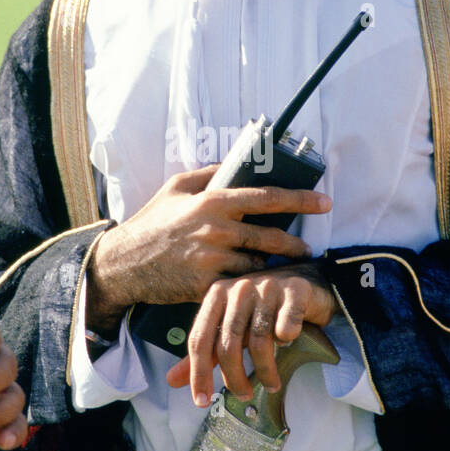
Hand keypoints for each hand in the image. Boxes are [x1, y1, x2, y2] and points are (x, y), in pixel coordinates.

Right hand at [86, 165, 331, 337]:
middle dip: (295, 243)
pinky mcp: (205, 285)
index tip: (325, 202)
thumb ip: (208, 173)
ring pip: (257, 262)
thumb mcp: (176, 186)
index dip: (301, 200)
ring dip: (270, 265)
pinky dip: (249, 284)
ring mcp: (211, 259)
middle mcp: (216, 228)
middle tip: (307, 248)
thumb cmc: (151, 221)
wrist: (124, 262)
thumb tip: (234, 164)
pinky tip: (255, 286)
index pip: (268, 198)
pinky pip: (238, 285)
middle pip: (272, 236)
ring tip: (280, 267)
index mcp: (213, 201)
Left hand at [165, 263, 336, 405]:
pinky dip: (288, 339)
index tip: (202, 401)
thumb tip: (171, 380)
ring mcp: (268, 286)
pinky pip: (287, 325)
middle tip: (243, 396)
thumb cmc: (261, 309)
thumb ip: (204, 353)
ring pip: (259, 339)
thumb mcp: (229, 328)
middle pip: (228, 343)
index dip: (198, 373)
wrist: (304, 283)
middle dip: (234, 377)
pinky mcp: (295, 290)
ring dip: (265, 370)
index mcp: (217, 295)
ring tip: (271, 384)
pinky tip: (289, 344)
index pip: (200, 339)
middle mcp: (239, 288)